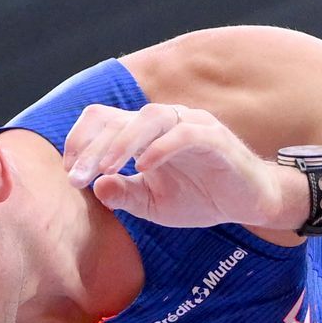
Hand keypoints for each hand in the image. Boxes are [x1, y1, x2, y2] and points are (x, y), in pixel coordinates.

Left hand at [62, 102, 301, 229]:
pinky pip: (184, 134)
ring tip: (107, 169)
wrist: (250, 203)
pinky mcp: (215, 138)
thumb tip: (96, 186)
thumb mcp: (154, 204)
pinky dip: (161, 148)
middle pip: (118, 118)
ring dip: (122, 143)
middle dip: (92, 149)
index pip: (102, 120)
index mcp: (145, 132)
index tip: (71, 174)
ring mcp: (190, 125)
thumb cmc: (202, 198)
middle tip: (79, 178)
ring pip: (148, 118)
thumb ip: (125, 195)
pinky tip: (143, 168)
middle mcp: (164, 121)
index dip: (80, 142)